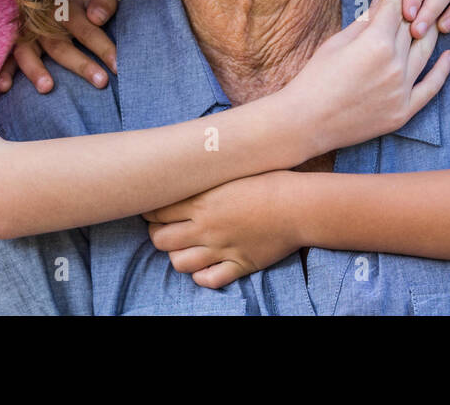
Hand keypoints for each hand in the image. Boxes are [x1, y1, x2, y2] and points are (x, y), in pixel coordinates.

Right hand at [0, 0, 118, 94]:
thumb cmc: (84, 5)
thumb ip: (103, 4)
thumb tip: (96, 18)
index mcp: (66, 7)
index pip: (86, 29)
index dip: (103, 47)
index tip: (119, 66)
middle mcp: (42, 21)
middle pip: (60, 45)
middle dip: (80, 65)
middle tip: (102, 82)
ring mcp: (25, 34)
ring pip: (27, 52)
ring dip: (35, 70)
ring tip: (48, 88)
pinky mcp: (14, 46)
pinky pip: (5, 59)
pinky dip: (3, 72)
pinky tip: (4, 89)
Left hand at [143, 171, 298, 289]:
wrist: (299, 204)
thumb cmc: (268, 179)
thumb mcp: (232, 171)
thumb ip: (207, 176)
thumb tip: (186, 170)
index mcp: (203, 200)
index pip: (158, 211)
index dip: (150, 211)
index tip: (152, 209)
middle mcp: (207, 227)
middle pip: (161, 239)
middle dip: (157, 234)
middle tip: (164, 228)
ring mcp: (222, 248)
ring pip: (179, 263)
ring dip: (176, 256)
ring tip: (183, 247)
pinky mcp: (239, 264)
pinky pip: (209, 280)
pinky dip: (201, 276)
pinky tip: (204, 265)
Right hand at [283, 0, 449, 152]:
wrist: (306, 122)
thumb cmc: (315, 78)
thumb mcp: (337, 42)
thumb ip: (365, 21)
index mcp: (375, 42)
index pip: (395, 7)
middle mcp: (394, 64)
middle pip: (411, 27)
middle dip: (413, 7)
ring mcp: (402, 89)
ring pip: (424, 51)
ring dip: (429, 31)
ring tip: (432, 18)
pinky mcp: (404, 111)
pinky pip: (431, 87)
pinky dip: (442, 70)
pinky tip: (449, 55)